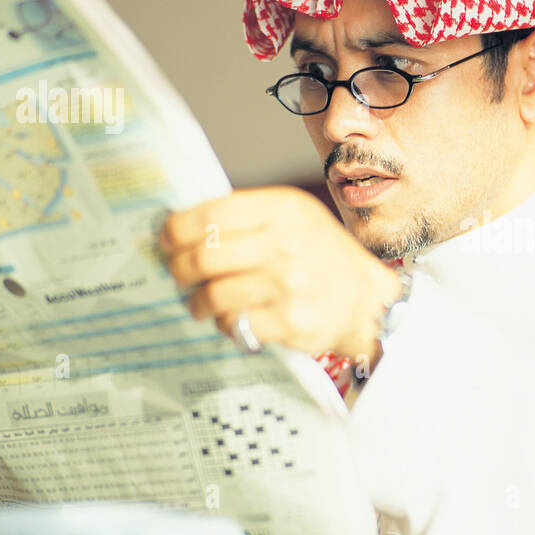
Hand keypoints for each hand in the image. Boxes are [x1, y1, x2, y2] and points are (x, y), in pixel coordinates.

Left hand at [158, 186, 401, 369]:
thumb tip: (186, 226)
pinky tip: (231, 320)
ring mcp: (288, 284)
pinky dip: (225, 325)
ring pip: (214, 294)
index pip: (210, 215)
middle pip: (204, 256)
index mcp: (283, 209)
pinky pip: (235, 324)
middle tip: (177, 276)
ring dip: (197, 302)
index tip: (166, 240)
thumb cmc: (324, 256)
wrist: (368, 301)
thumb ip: (250, 217)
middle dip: (179, 270)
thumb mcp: (296, 218)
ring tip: (199, 304)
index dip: (176, 229)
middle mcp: (285, 243)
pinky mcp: (289, 321)